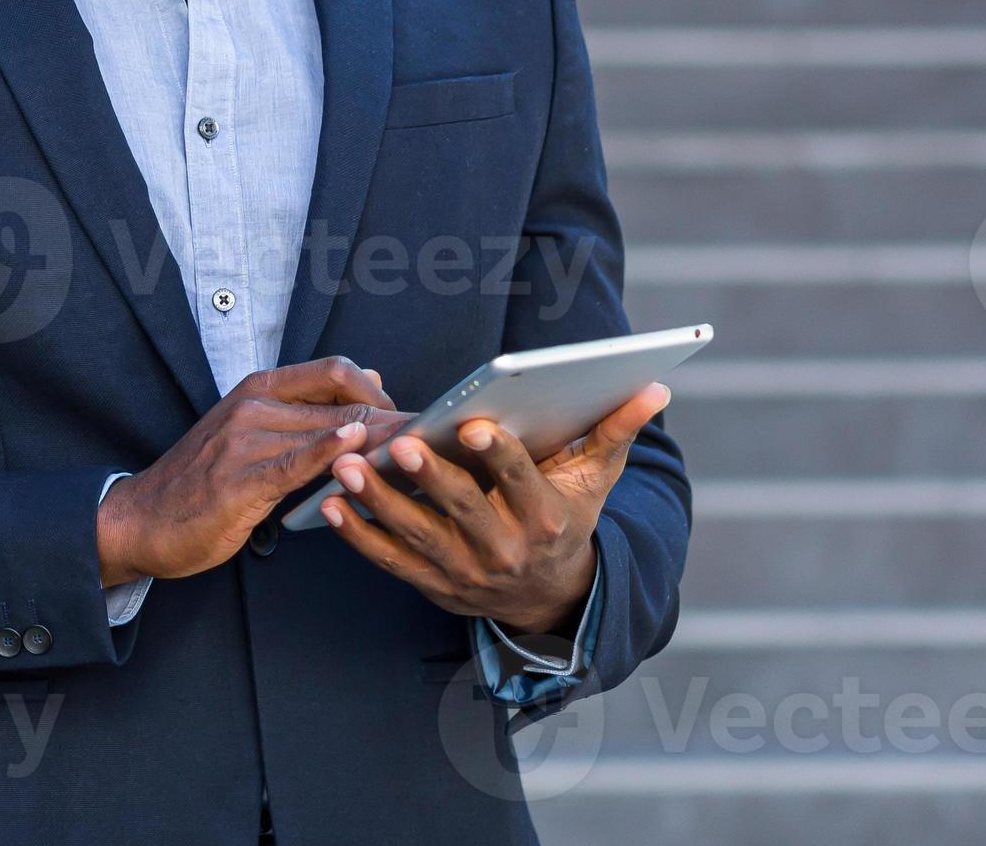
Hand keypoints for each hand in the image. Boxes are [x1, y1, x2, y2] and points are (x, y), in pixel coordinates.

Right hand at [98, 356, 405, 584]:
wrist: (140, 520)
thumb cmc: (200, 484)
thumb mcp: (250, 437)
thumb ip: (302, 419)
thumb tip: (366, 400)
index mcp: (257, 388)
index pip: (335, 372)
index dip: (382, 392)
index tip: (415, 417)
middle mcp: (252, 404)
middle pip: (342, 401)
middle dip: (395, 420)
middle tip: (436, 436)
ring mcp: (244, 438)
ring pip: (328, 429)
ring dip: (380, 440)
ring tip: (420, 451)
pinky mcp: (239, 478)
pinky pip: (294, 462)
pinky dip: (329, 452)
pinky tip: (357, 450)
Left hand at [319, 382, 670, 639]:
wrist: (547, 599)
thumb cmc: (568, 519)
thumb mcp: (595, 481)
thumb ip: (617, 431)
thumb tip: (656, 386)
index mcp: (547, 521)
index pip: (521, 485)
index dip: (498, 456)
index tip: (473, 425)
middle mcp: (505, 552)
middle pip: (462, 512)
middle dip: (428, 478)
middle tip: (396, 444)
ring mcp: (465, 574)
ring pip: (417, 538)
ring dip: (378, 503)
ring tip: (345, 467)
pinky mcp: (432, 586)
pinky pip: (389, 562)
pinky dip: (358, 537)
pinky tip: (329, 507)